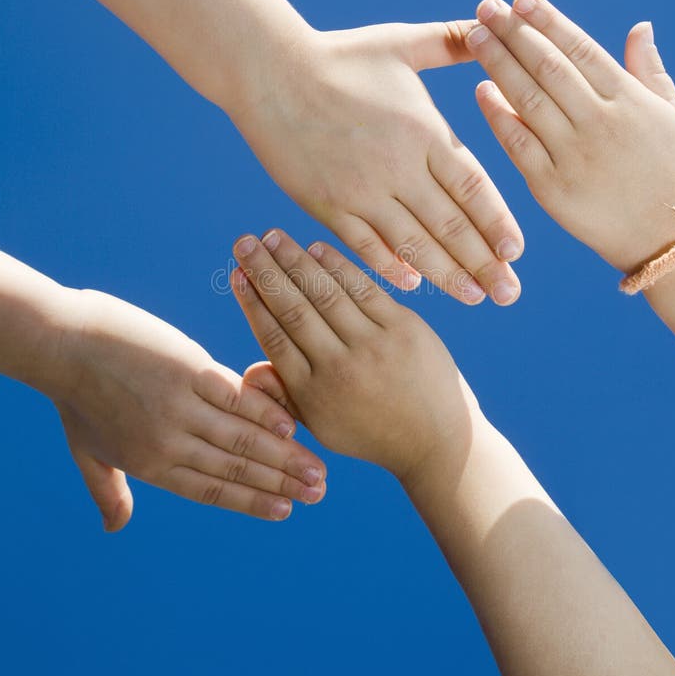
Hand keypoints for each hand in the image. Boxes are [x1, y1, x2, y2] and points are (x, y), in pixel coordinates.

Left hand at [50, 289, 326, 529]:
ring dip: (284, 456)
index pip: (210, 488)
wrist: (61, 343)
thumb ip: (108, 489)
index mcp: (149, 463)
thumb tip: (114, 528)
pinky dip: (264, 413)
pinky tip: (291, 427)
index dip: (251, 501)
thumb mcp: (87, 451)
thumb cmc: (75, 394)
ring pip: (243, 438)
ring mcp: (180, 407)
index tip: (284, 511)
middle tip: (318, 495)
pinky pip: (234, 398)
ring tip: (317, 470)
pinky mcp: (188, 371)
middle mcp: (169, 442)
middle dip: (281, 484)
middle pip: (235, 468)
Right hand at [229, 229, 476, 484]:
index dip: (252, 302)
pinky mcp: (404, 329)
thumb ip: (285, 397)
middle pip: (294, 309)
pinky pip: (364, 289)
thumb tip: (248, 371)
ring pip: (325, 293)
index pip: (274, 337)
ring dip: (295, 260)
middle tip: (244, 242)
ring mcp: (374, 346)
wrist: (438, 439)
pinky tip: (316, 247)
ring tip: (272, 236)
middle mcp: (340, 368)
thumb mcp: (323, 426)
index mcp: (313, 393)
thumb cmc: (371, 430)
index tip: (236, 274)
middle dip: (265, 272)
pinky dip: (338, 266)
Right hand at [235, 22, 523, 305]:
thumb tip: (492, 24)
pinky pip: (365, 244)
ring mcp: (361, 191)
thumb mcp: (401, 42)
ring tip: (473, 298)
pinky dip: (390, 266)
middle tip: (510, 295)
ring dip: (446, 275)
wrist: (269, 72)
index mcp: (424, 132)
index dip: (498, 223)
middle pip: (451, 226)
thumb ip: (451, 41)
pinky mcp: (328, 205)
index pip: (474, 188)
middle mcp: (399, 168)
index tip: (517, 253)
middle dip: (484, 264)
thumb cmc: (339, 55)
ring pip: (414, 244)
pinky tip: (411, 283)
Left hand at [465, 0, 674, 272]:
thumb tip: (639, 26)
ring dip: (499, 64)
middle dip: (514, 34)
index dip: (548, 22)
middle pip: (548, 68)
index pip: (581, 49)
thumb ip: (649, 71)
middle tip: (485, 8)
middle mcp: (599, 122)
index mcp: (628, 100)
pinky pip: (518, 144)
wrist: (663, 237)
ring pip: (528, 100)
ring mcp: (573, 155)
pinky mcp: (550, 187)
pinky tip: (480, 90)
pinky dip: (498, 115)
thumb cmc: (668, 170)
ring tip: (475, 38)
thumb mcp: (671, 115)